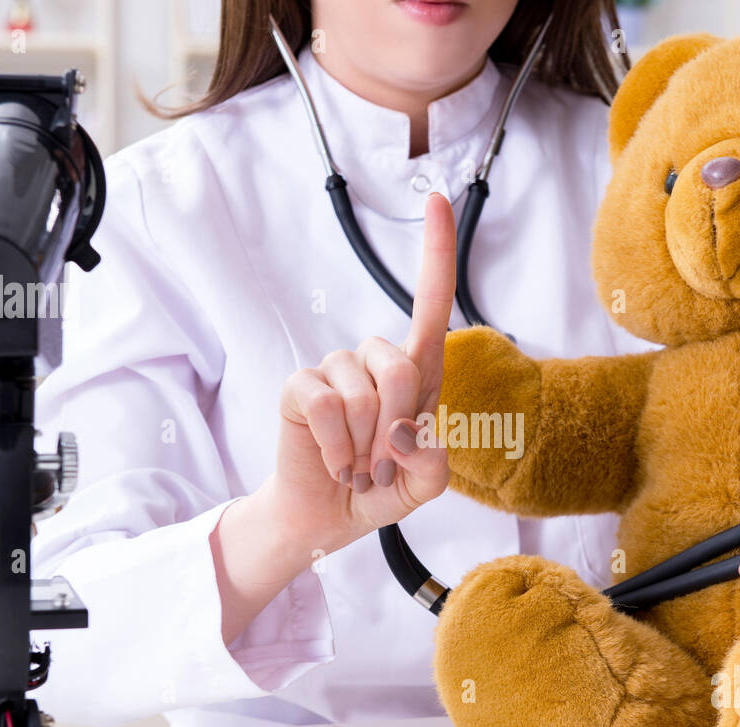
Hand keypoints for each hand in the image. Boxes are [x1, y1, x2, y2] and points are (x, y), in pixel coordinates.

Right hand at [211, 194, 453, 642]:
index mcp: (416, 374)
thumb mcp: (421, 487)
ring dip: (365, 446)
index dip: (436, 255)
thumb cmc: (378, 489)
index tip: (437, 198)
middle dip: (398, 427)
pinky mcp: (301, 386)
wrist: (327, 516)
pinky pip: (326, 404)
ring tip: (357, 465)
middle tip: (383, 463)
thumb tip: (415, 439)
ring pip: (363, 394)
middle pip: (404, 368)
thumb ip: (435, 469)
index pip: (430, 306)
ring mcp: (335, 369)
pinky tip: (335, 461)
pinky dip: (337, 446)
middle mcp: (375, 361)